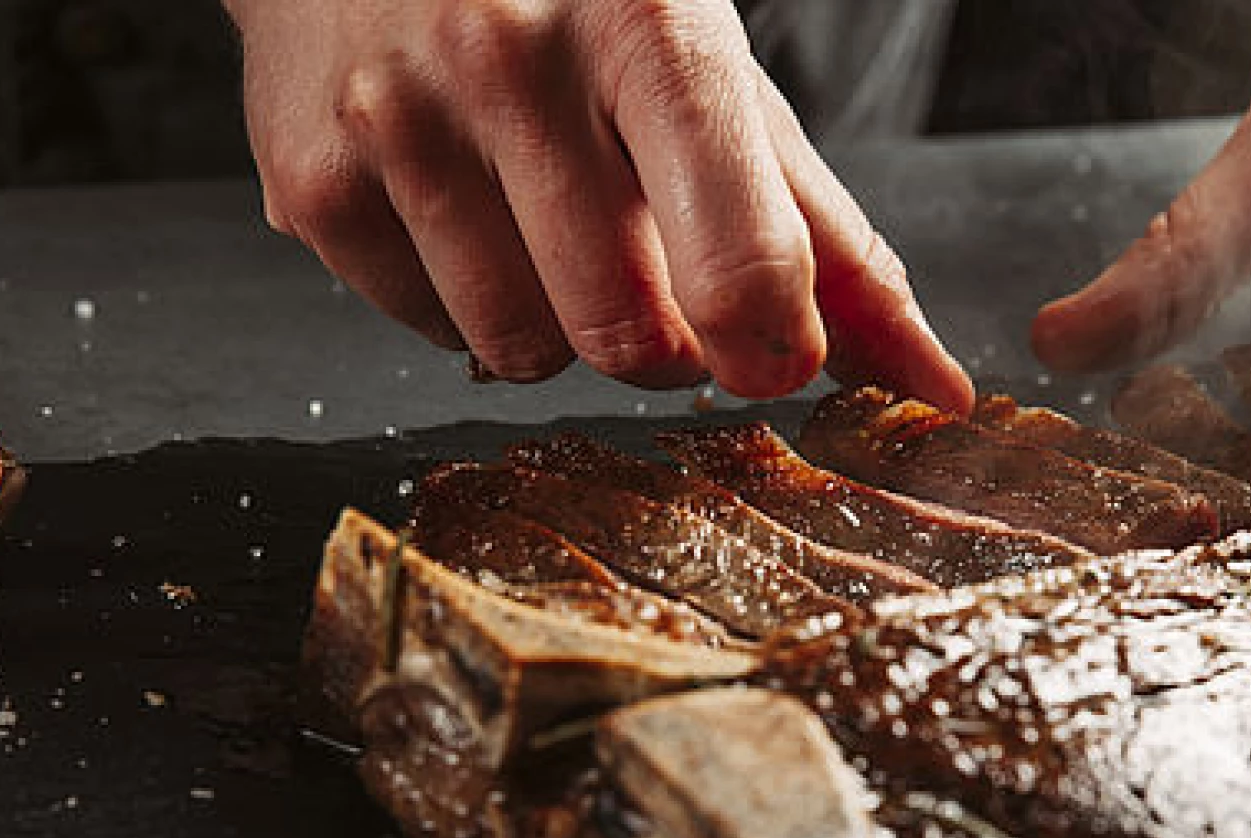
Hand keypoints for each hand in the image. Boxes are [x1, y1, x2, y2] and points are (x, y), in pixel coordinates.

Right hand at [222, 0, 971, 409]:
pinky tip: (460, 206)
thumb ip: (830, 240)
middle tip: (644, 262)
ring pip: (523, 353)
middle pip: (628, 337)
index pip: (740, 256)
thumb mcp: (721, 79)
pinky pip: (429, 335)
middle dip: (660, 341)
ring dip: (558, 324)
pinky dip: (465, 302)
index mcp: (648, 24)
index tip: (770, 351)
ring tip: (539, 215)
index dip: (770, 346)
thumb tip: (937, 386)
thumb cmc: (581, 0)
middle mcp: (510, 61)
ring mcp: (397, 122)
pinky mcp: (312, 183)